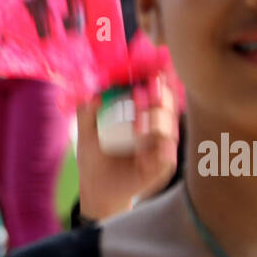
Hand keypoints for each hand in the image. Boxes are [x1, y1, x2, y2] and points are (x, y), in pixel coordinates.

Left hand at [75, 73, 178, 220]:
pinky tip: (146, 154)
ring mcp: (161, 146)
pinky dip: (160, 151)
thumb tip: (94, 92)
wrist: (96, 191)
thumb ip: (86, 111)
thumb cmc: (94, 159)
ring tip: (137, 128)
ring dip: (157, 122)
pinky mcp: (163, 167)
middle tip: (142, 93)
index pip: (156, 90)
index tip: (155, 65)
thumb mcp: (85, 133)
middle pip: (169, 104)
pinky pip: (168, 155)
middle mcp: (157, 127)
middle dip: (160, 95)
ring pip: (171, 128)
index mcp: (142, 113)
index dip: (159, 77)